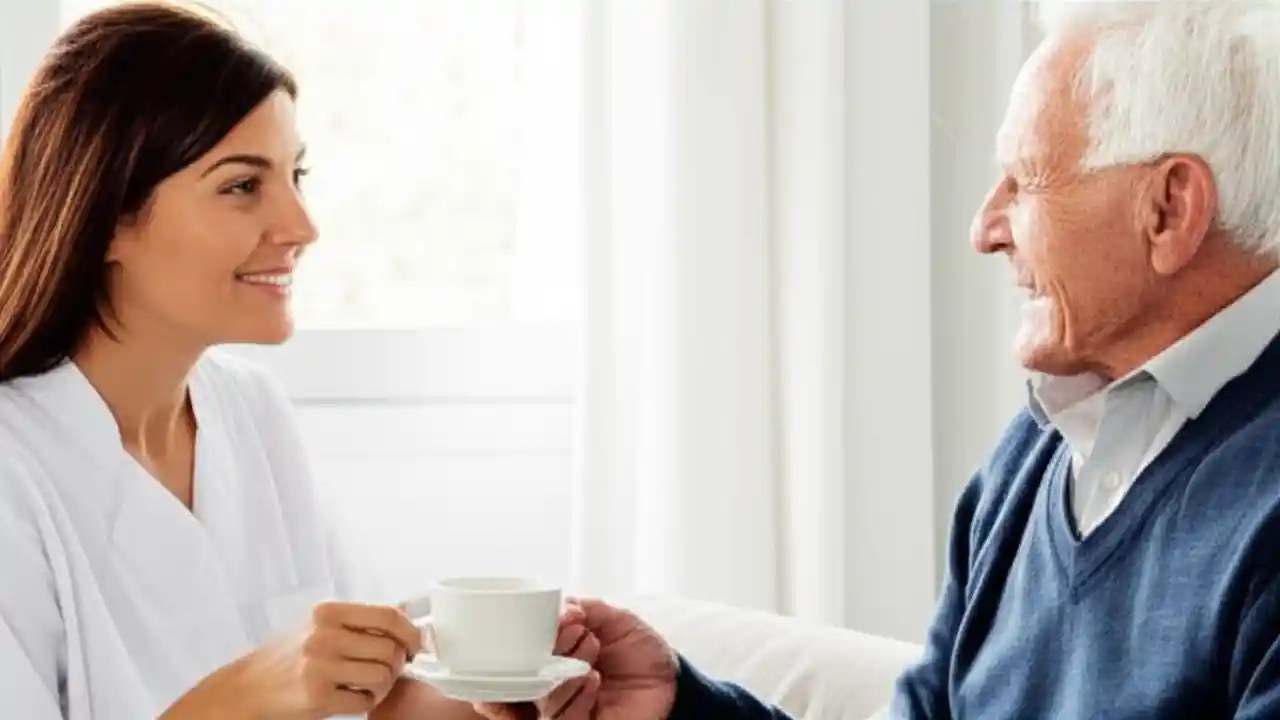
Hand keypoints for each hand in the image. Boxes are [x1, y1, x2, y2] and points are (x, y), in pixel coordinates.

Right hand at [161, 602, 421, 718]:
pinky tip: (352, 697)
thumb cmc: (287, 656)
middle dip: (397, 663)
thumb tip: (407, 610)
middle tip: (389, 669)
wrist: (246, 689)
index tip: (414, 645)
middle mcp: (323, 636)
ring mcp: (320, 668)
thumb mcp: (317, 624)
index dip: (410, 632)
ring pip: (383, 675)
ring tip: (368, 684)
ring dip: (384, 685)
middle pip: (391, 649)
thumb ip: (358, 619)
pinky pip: (366, 701)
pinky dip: (367, 702)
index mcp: (327, 612)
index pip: (388, 615)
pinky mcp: (318, 698)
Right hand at [475, 598, 677, 719]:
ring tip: (591, 646)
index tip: (530, 627)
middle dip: (545, 650)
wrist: (674, 682)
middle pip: (527, 676)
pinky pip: (564, 718)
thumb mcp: (618, 620)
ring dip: (565, 669)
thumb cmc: (642, 652)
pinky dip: (576, 696)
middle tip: (574, 630)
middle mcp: (556, 683)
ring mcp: (567, 708)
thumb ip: (589, 609)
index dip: (514, 647)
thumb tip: (563, 607)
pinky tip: (593, 679)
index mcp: (557, 655)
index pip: (522, 656)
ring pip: (545, 697)